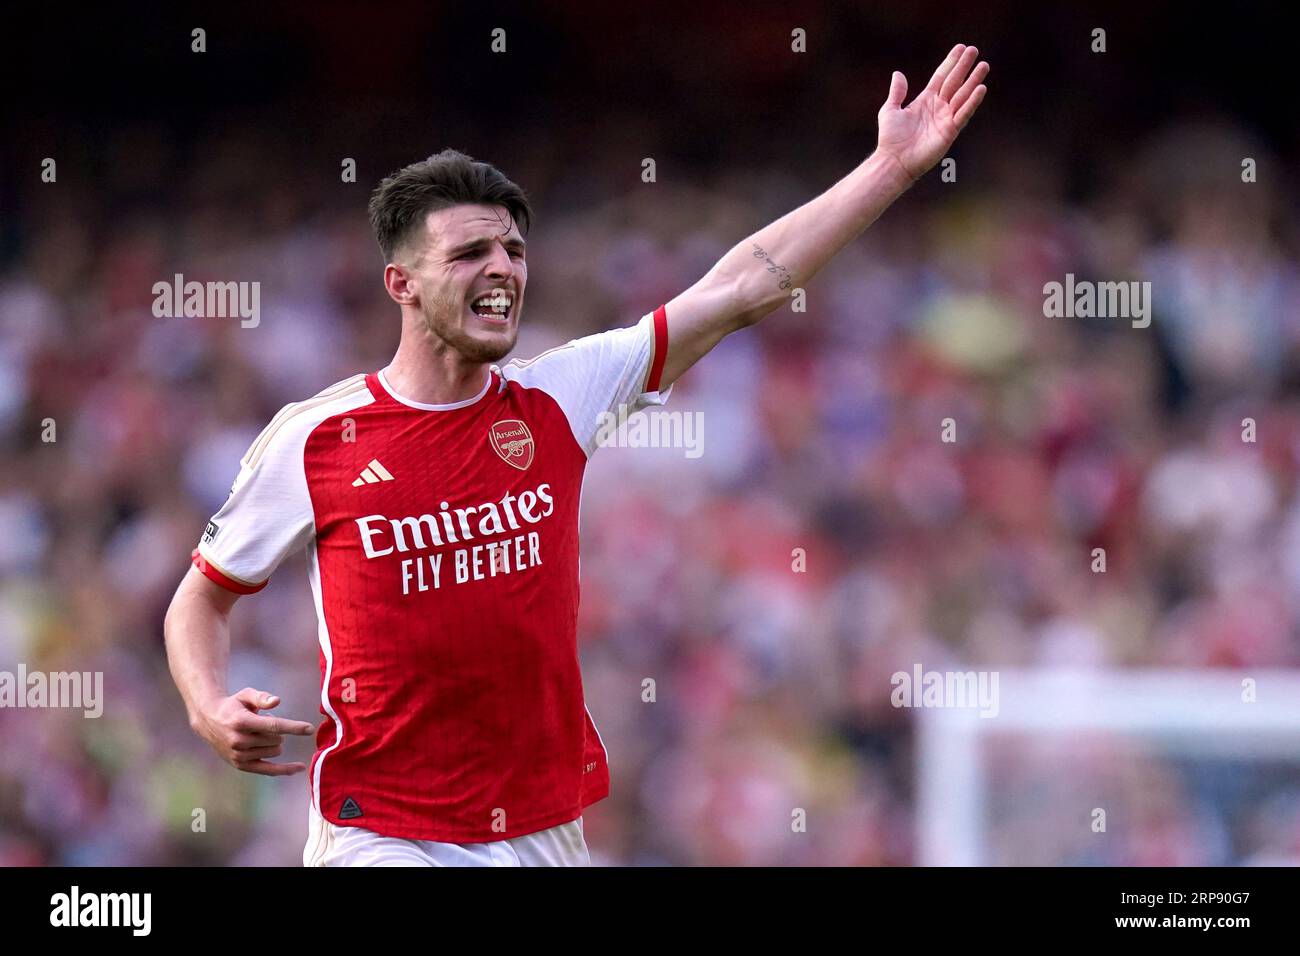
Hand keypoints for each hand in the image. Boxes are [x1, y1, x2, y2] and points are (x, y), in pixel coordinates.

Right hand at [191, 687, 314, 775]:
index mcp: (242, 722)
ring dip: (274, 741)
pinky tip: (299, 767)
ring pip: (275, 751)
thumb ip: (262, 697)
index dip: (293, 727)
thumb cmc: (233, 705)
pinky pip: (268, 770)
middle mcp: (239, 741)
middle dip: (277, 730)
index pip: (273, 726)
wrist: (209, 721)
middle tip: (261, 723)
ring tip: (258, 733)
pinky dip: (284, 769)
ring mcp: (239, 756)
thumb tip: (277, 701)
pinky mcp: (241, 765)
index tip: (310, 728)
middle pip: (277, 739)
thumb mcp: (245, 695)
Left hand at [876, 43, 988, 183]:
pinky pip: (963, 114)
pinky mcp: (950, 131)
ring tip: (984, 66)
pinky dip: (972, 102)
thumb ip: (897, 92)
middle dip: (964, 66)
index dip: (951, 62)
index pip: (941, 77)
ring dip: (973, 81)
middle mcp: (938, 107)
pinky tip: (981, 88)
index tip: (961, 48)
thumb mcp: (890, 110)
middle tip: (975, 50)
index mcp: (925, 100)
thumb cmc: (890, 139)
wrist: (893, 161)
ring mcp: (945, 119)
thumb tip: (898, 73)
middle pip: (954, 82)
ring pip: (962, 95)